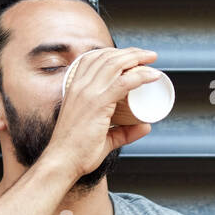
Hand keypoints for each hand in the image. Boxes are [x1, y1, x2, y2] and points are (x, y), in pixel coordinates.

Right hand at [39, 47, 162, 179]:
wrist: (62, 162)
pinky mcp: (97, 104)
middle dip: (131, 52)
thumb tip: (146, 126)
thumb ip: (123, 132)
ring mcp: (88, 93)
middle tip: (149, 56)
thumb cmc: (78, 152)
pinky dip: (140, 75)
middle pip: (108, 57)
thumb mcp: (103, 136)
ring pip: (116, 64)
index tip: (133, 56)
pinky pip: (123, 83)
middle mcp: (80, 86)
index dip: (114, 52)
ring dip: (137, 57)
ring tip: (152, 59)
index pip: (94, 58)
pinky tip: (153, 75)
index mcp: (74, 87)